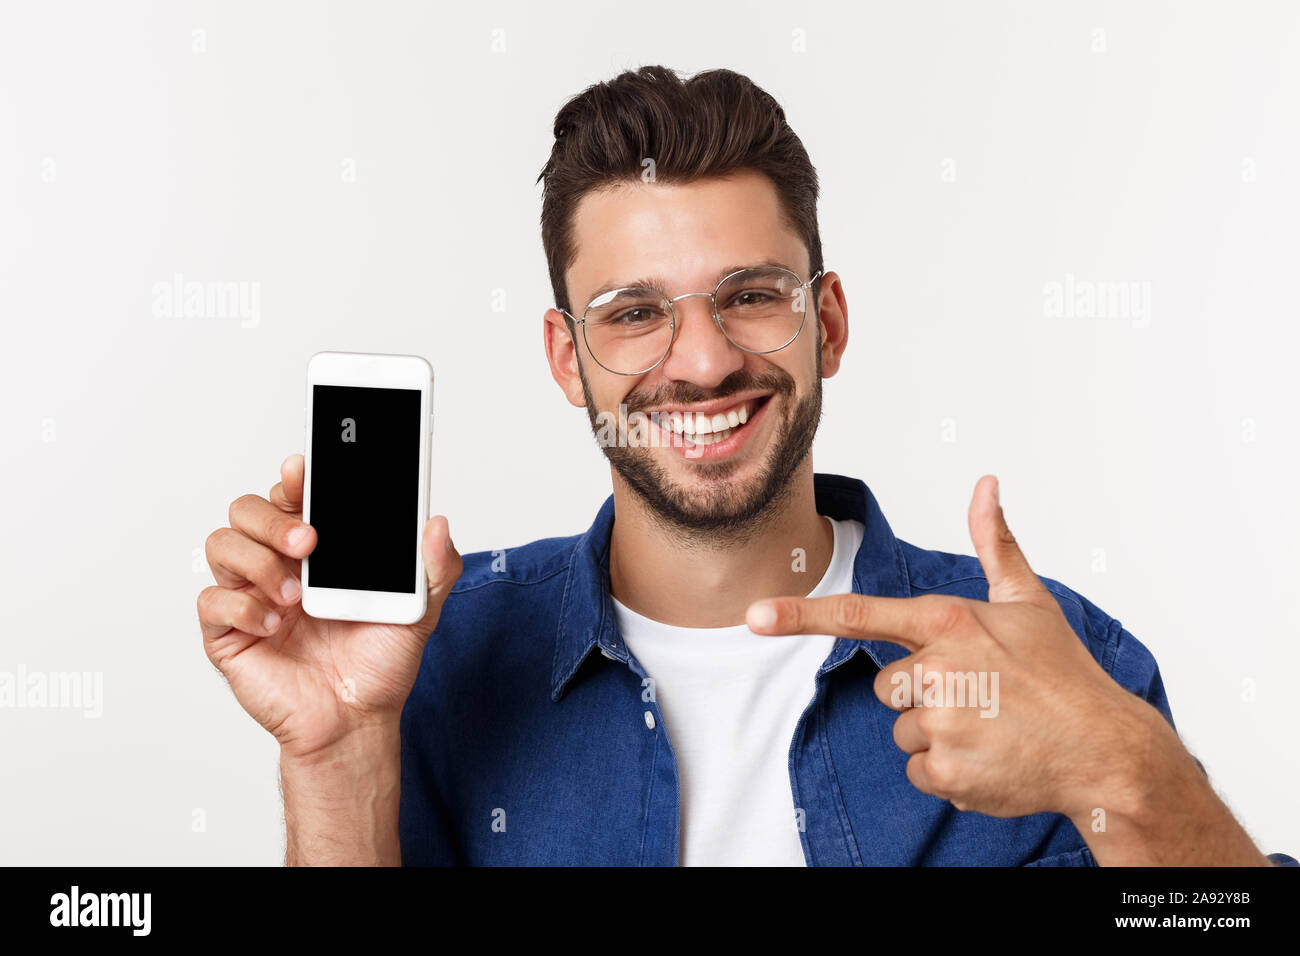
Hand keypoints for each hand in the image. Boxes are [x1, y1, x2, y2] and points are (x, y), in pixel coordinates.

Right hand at [197, 454, 462, 761]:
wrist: (357, 721)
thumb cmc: (379, 665)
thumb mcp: (420, 611)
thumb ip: (435, 567)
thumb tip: (437, 523)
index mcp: (318, 551)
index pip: (292, 496)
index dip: (292, 479)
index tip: (303, 471)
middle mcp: (278, 565)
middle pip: (246, 510)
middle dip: (272, 518)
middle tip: (308, 542)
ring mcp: (251, 597)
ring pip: (221, 544)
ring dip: (257, 562)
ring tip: (295, 596)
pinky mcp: (229, 634)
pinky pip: (210, 601)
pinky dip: (243, 607)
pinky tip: (275, 626)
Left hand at [745, 475, 1157, 819]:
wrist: (1105, 752)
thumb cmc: (1063, 673)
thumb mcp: (1028, 600)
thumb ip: (994, 542)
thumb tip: (985, 484)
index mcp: (948, 623)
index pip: (859, 615)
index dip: (799, 615)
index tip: (753, 616)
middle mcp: (937, 671)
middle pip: (886, 687)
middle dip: (922, 694)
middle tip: (978, 695)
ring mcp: (941, 724)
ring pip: (902, 730)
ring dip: (937, 734)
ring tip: (990, 727)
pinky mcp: (947, 772)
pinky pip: (918, 770)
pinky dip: (949, 771)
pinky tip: (989, 758)